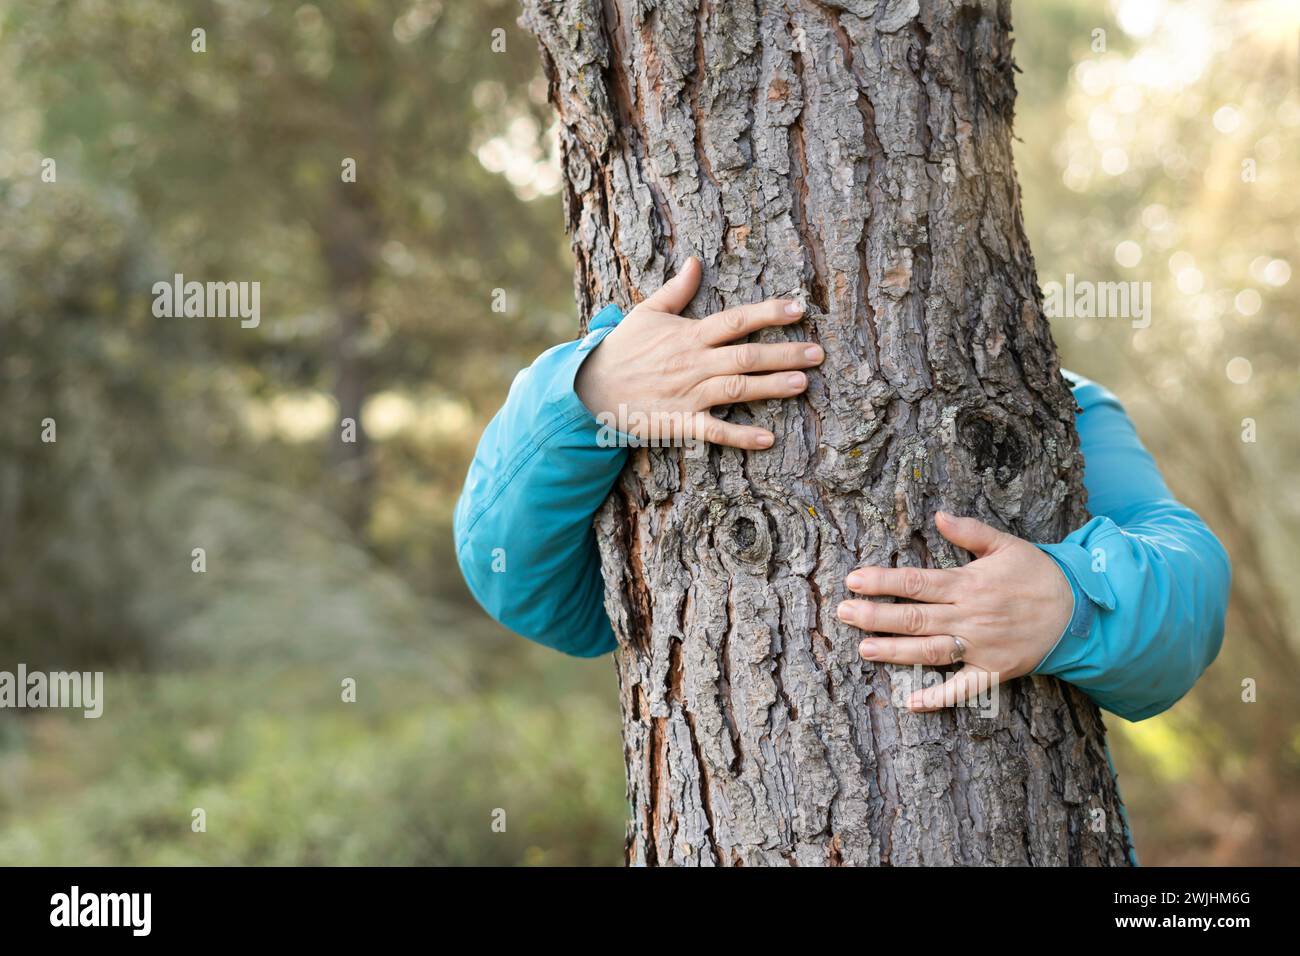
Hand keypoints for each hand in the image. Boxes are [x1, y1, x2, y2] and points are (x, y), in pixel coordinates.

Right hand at [575, 257, 823, 449]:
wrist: (590, 388)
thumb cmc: (622, 349)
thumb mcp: (646, 312)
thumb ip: (677, 290)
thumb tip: (695, 261)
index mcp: (689, 334)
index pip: (736, 320)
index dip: (768, 313)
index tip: (799, 309)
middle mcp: (694, 363)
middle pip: (745, 356)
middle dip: (784, 353)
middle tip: (818, 352)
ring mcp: (689, 394)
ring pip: (736, 389)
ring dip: (771, 387)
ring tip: (803, 384)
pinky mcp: (680, 423)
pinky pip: (713, 430)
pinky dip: (740, 436)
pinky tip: (768, 439)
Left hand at [836, 511, 1073, 711]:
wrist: (1079, 611)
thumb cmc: (1037, 574)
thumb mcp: (1006, 544)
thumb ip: (969, 531)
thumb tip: (938, 514)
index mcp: (968, 584)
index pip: (915, 583)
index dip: (882, 582)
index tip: (852, 581)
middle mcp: (970, 617)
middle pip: (913, 618)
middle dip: (874, 616)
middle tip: (842, 614)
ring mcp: (981, 647)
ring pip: (929, 651)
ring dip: (895, 652)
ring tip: (863, 649)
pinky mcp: (994, 671)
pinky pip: (964, 688)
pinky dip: (938, 697)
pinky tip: (911, 702)